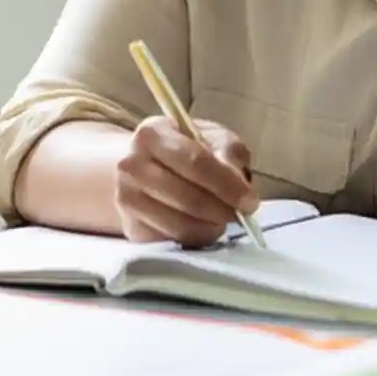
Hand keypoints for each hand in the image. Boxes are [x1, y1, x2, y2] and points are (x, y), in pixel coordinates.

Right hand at [115, 116, 259, 246]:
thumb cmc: (184, 150)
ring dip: (211, 228)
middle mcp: (131, 165)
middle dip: (222, 210)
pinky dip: (195, 238)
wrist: (139, 168)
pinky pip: (172, 242)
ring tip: (222, 220)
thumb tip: (240, 184)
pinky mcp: (131, 229)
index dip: (226, 185)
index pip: (195, 162)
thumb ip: (229, 152)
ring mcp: (126, 199)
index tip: (250, 200)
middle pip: (187, 198)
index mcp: (153, 133)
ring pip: (180, 226)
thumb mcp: (210, 137)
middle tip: (241, 215)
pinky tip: (202, 226)